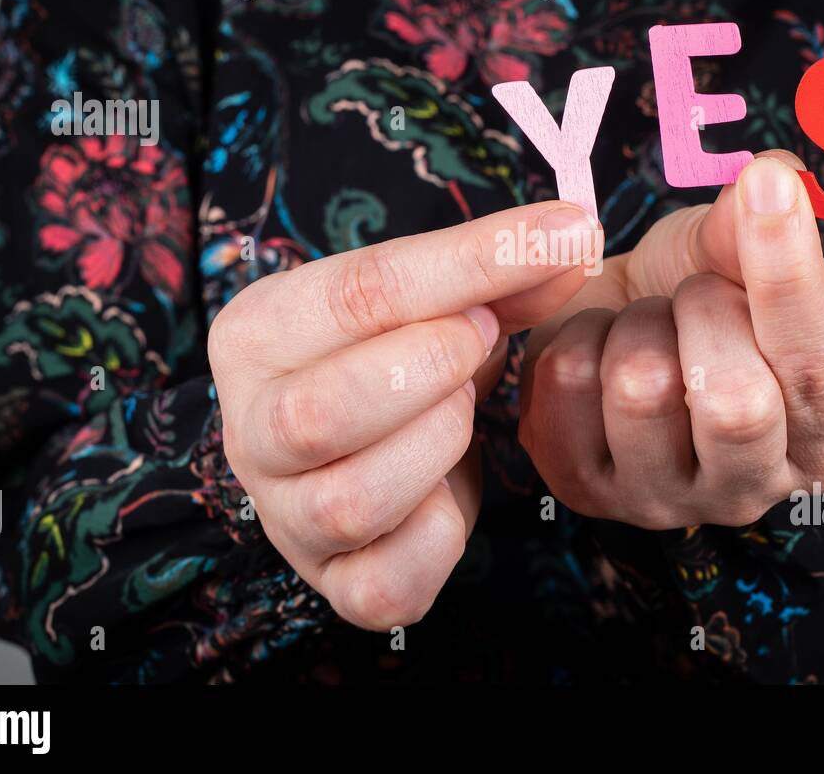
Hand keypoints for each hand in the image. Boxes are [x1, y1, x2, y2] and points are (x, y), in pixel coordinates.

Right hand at [209, 202, 599, 628]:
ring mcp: (286, 517)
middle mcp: (250, 431)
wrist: (368, 436)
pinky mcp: (335, 584)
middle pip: (319, 416)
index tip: (562, 237)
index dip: (471, 265)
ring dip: (436, 447)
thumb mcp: (437, 298)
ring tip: (460, 411)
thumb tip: (573, 238)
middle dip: (430, 370)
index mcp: (258, 335)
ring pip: (350, 503)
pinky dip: (440, 537)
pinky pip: (384, 585)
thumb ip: (500, 272)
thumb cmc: (396, 352)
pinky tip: (452, 492)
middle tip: (482, 341)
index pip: (356, 293)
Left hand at [519, 152, 823, 528]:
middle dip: (704, 310)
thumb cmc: (695, 293)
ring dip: (636, 321)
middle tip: (695, 292)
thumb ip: (763, 223)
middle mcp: (753, 488)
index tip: (767, 187)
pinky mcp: (582, 487)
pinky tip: (598, 346)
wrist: (615, 324)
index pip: (816, 368)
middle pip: (734, 403)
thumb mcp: (741, 253)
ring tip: (644, 320)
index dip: (789, 274)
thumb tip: (776, 176)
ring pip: (641, 388)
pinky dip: (576, 336)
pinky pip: (566, 385)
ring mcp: (663, 499)